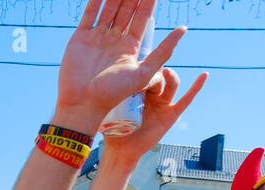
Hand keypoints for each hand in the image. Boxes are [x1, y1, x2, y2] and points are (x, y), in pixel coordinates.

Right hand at [54, 0, 188, 125]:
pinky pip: (89, 13)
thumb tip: (184, 28)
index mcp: (130, 46)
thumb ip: (163, 51)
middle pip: (126, 9)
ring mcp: (97, 37)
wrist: (82, 105)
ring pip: (109, 7)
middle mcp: (115, 39)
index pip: (142, 16)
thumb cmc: (113, 94)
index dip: (148, 0)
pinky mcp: (80, 38)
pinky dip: (94, 0)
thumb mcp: (143, 74)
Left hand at [100, 67, 207, 165]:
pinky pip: (187, 99)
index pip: (144, 70)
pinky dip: (196, 87)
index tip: (142, 52)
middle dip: (155, 73)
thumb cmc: (112, 128)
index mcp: (137, 88)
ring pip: (171, 84)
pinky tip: (204, 75)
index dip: (144, 61)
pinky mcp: (171, 113)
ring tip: (166, 73)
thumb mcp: (109, 105)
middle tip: (149, 70)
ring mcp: (163, 102)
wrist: (120, 150)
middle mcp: (152, 93)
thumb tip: (94, 75)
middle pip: (158, 75)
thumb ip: (107, 92)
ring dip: (170, 78)